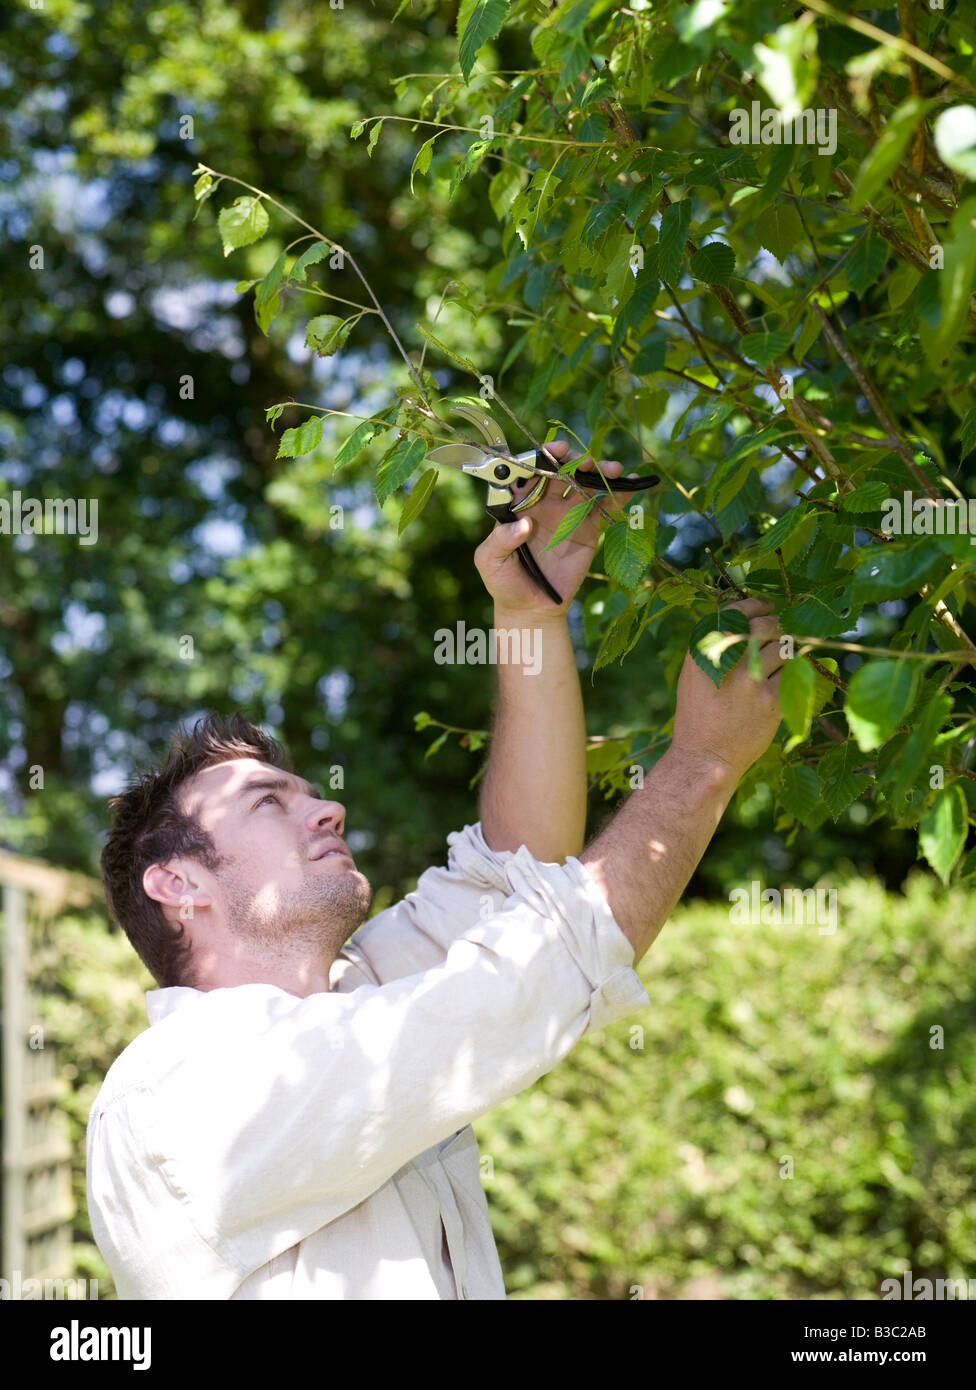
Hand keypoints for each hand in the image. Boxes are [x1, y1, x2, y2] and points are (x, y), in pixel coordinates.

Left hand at [473, 440, 638, 617]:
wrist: (532, 608)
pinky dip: (619, 493)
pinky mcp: (588, 529)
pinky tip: (632, 482)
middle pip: (561, 472)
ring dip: (599, 472)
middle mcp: (545, 502)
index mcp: (519, 503)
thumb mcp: (490, 562)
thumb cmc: (505, 582)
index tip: (555, 451)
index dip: (542, 458)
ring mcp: (568, 514)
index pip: (529, 472)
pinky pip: (605, 506)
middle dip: (575, 461)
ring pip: (585, 484)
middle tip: (586, 461)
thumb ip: (501, 541)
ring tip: (612, 469)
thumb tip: (523, 524)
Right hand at [671, 599, 785, 781]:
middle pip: (767, 625)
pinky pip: (796, 673)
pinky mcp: (772, 700)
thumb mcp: (694, 674)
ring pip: (785, 647)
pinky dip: (797, 672)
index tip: (767, 607)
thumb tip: (744, 621)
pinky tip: (792, 677)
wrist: (705, 756)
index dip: (758, 605)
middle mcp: (728, 659)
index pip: (738, 611)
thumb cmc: (699, 715)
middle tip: (783, 629)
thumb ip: (715, 646)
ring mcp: (752, 679)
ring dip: (790, 648)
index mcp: (705, 649)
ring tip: (787, 654)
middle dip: (779, 624)